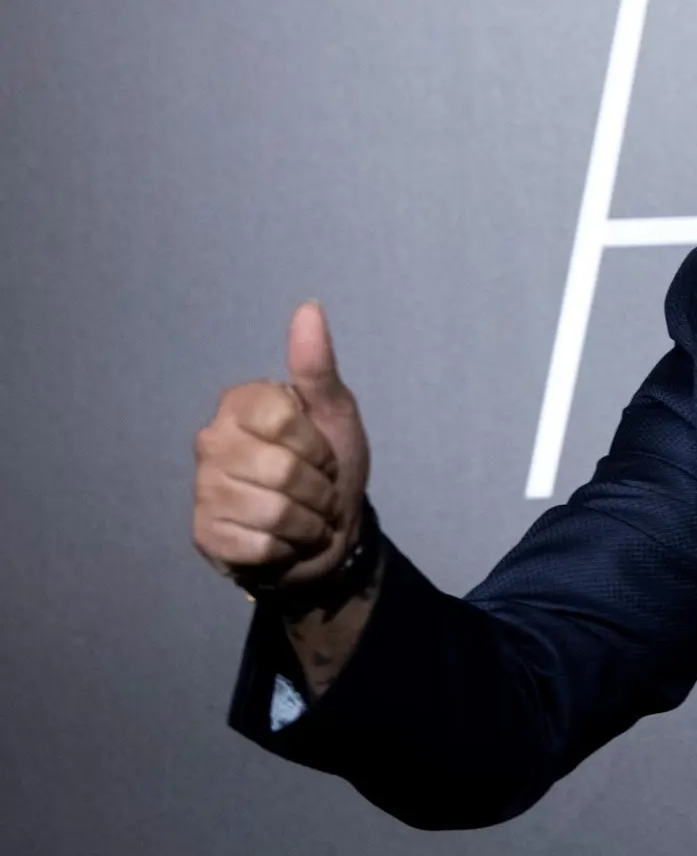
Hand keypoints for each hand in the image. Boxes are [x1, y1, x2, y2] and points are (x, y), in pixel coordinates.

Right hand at [192, 301, 372, 591]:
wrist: (328, 534)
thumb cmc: (331, 466)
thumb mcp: (335, 413)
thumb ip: (317, 366)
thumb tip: (309, 307)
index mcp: (240, 404)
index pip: (281, 419)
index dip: (316, 444)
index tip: (322, 452)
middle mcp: (211, 442)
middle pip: (281, 470)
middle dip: (317, 488)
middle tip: (316, 490)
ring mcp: (203, 490)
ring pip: (272, 511)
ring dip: (306, 521)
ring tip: (303, 515)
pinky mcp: (204, 535)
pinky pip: (257, 545)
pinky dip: (285, 547)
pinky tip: (281, 540)